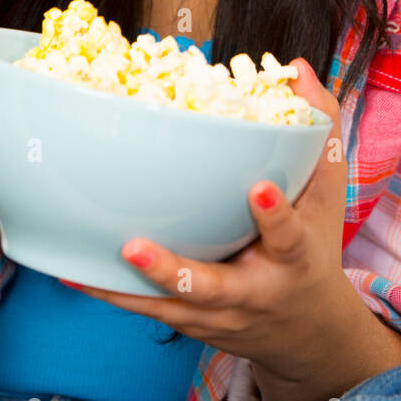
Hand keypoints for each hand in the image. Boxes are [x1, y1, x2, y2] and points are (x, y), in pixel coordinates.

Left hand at [60, 59, 348, 400]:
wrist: (306, 332)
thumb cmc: (316, 247)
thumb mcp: (328, 192)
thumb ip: (319, 130)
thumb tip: (295, 68)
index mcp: (294, 259)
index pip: (288, 237)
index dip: (275, 216)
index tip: (259, 190)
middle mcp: (254, 292)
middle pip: (211, 287)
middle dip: (172, 271)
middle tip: (133, 246)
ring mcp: (218, 315)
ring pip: (166, 306)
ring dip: (124, 287)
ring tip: (82, 266)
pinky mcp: (190, 324)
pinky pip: (148, 309)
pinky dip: (112, 293)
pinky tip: (72, 271)